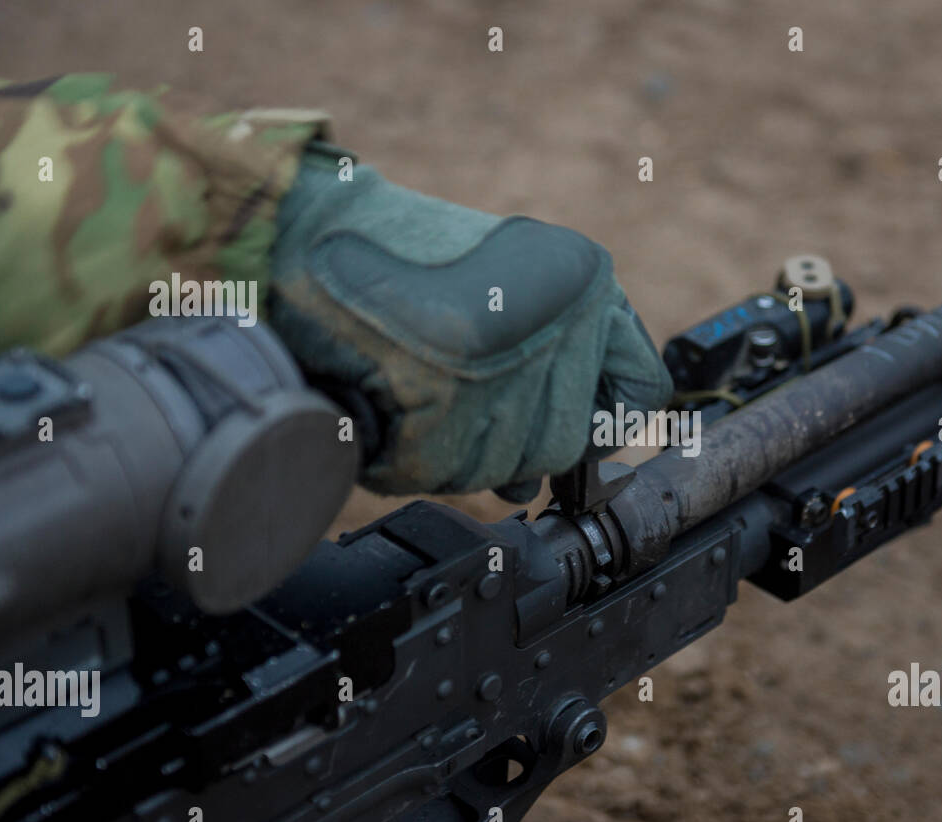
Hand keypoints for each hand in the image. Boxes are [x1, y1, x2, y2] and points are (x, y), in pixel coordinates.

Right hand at [268, 144, 672, 495]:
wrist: (303, 225)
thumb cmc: (394, 249)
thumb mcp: (505, 269)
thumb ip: (550, 347)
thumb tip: (540, 475)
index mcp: (585, 279)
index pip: (638, 388)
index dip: (606, 419)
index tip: (584, 431)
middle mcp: (563, 323)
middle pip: (561, 444)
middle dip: (508, 437)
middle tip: (453, 399)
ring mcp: (509, 370)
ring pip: (500, 467)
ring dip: (452, 445)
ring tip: (410, 386)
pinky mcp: (451, 409)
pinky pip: (442, 473)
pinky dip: (406, 454)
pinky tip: (385, 404)